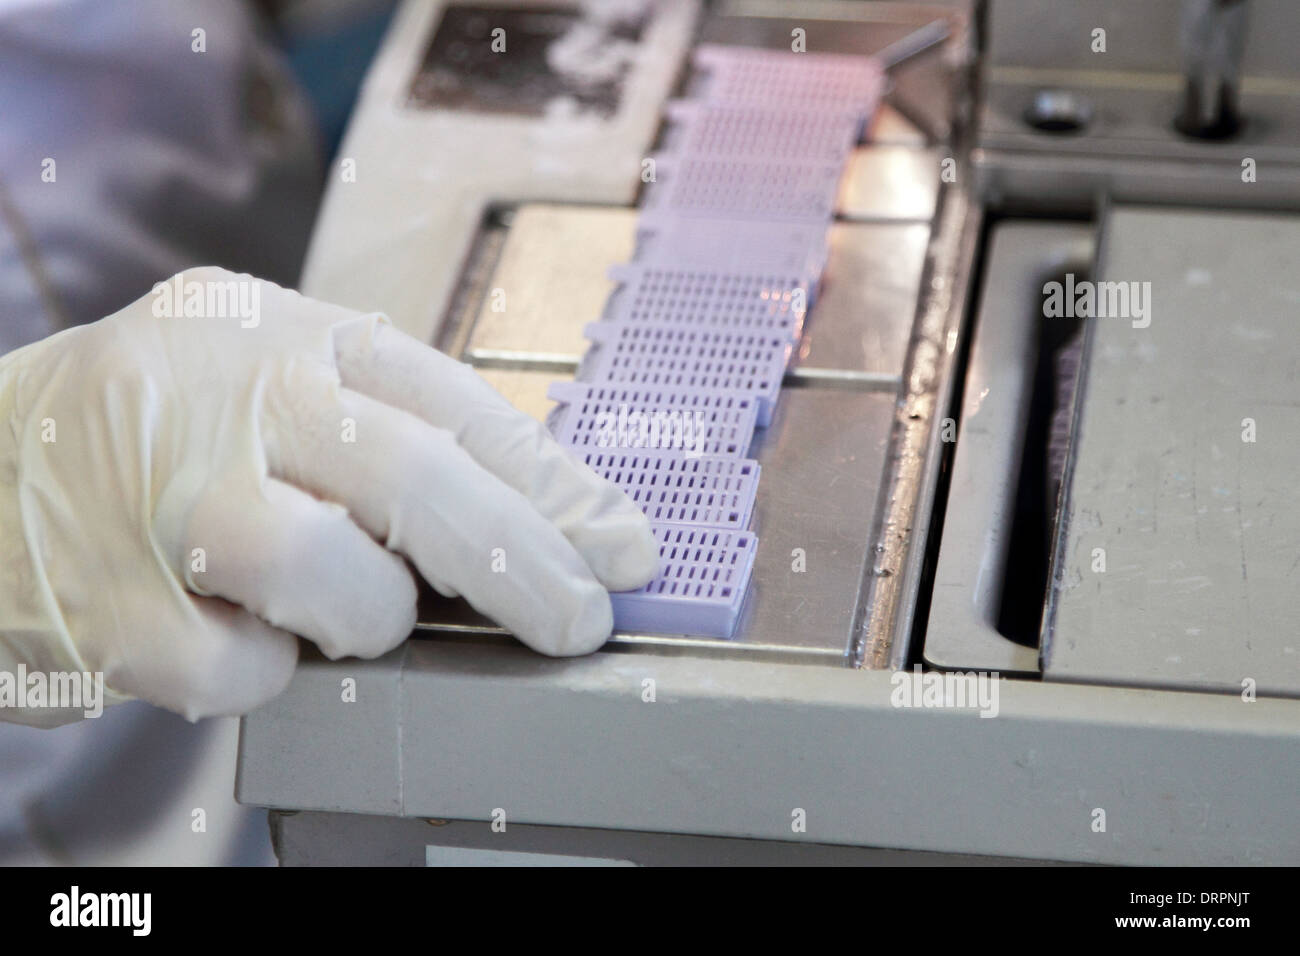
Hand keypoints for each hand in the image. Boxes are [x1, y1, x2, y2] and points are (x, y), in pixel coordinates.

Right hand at [0, 268, 657, 723]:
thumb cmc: (169, 438)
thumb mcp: (281, 393)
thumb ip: (401, 441)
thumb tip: (559, 526)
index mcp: (284, 332)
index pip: (452, 402)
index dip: (553, 484)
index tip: (625, 547)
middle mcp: (223, 392)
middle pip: (413, 474)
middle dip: (520, 562)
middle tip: (579, 621)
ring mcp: (156, 491)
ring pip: (327, 571)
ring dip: (368, 618)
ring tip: (343, 614)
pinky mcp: (101, 600)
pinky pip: (236, 671)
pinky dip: (263, 675)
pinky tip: (236, 638)